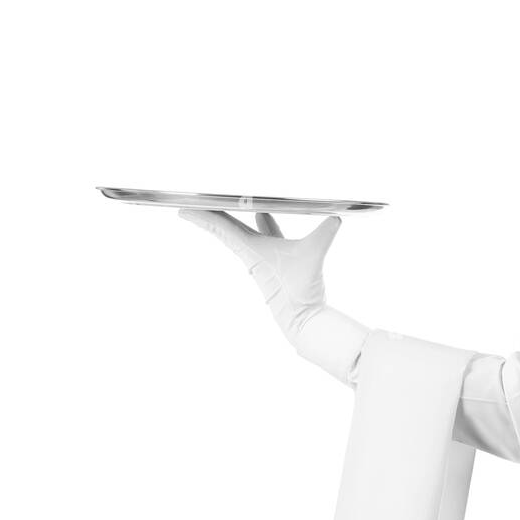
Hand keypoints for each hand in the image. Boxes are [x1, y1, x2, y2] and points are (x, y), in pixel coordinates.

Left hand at [179, 208, 364, 380]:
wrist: (300, 318)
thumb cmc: (298, 291)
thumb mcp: (313, 256)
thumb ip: (325, 234)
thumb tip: (336, 218)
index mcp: (251, 249)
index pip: (221, 227)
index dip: (202, 216)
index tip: (183, 208)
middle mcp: (251, 253)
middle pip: (224, 228)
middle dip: (210, 213)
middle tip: (195, 200)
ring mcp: (261, 258)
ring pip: (241, 231)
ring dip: (232, 217)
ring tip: (224, 203)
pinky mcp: (275, 262)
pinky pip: (262, 235)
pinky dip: (261, 222)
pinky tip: (262, 213)